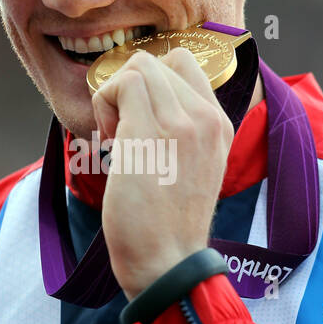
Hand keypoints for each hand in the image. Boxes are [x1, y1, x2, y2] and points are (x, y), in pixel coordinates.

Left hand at [91, 48, 233, 299]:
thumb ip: (181, 132)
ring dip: (115, 97)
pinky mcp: (151, 133)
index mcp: (219, 125)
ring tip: (117, 139)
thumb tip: (141, 104)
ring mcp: (182, 123)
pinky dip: (103, 105)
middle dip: (131, 88)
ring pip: (139, 66)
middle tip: (124, 133)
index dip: (153, 82)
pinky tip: (110, 145)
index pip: (185, 64)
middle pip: (159, 60)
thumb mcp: (191, 168)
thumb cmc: (168, 226)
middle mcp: (206, 117)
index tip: (142, 121)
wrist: (168, 263)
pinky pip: (119, 84)